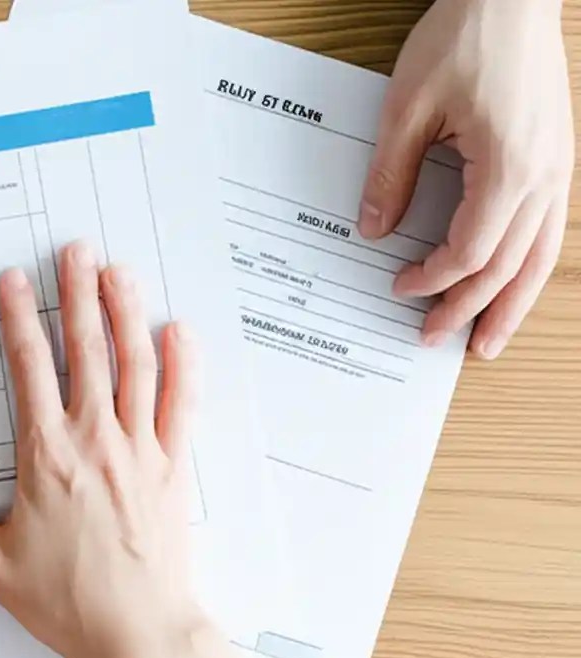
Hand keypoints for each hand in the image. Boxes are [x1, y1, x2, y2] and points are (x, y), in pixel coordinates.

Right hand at [0, 242, 279, 657]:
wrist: (136, 632)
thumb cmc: (63, 600)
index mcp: (46, 455)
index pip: (30, 367)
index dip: (20, 317)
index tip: (14, 281)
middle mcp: (95, 440)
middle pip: (87, 350)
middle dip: (78, 293)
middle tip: (74, 250)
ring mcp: (140, 449)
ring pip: (134, 364)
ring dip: (125, 312)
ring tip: (117, 271)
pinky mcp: (173, 467)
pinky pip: (182, 403)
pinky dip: (181, 364)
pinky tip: (177, 331)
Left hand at [359, 0, 572, 358]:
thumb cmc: (465, 38)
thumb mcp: (406, 109)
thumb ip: (390, 176)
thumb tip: (375, 231)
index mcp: (509, 168)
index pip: (470, 251)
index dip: (433, 279)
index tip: (399, 287)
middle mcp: (545, 176)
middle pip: (509, 266)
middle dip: (470, 309)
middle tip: (435, 339)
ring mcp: (561, 168)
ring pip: (541, 256)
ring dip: (512, 302)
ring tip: (488, 340)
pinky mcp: (560, 158)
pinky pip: (550, 230)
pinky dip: (529, 266)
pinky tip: (513, 283)